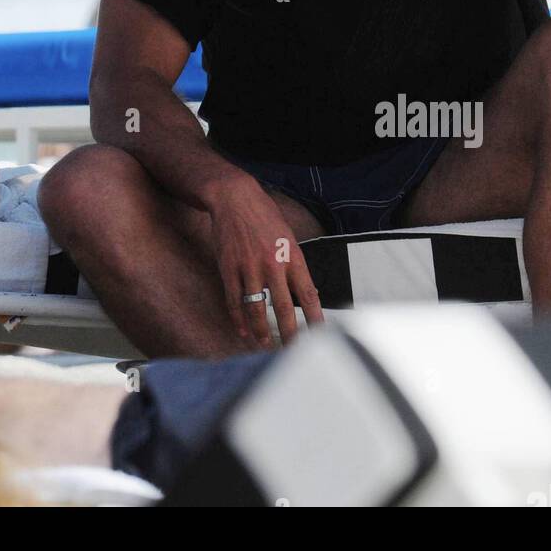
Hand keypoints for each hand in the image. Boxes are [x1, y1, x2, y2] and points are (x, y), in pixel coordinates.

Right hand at [203, 173, 323, 346]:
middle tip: (293, 351)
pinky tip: (243, 331)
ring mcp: (249, 267)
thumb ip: (295, 265)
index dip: (315, 319)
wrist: (235, 198)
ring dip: (261, 331)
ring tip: (266, 344)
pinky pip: (234, 300)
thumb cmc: (264, 217)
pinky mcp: (229, 268)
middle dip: (290, 335)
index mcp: (292, 256)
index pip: (308, 295)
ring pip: (256, 309)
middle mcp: (272, 264)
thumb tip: (306, 293)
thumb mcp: (288, 237)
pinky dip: (238, 319)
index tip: (320, 336)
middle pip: (284, 309)